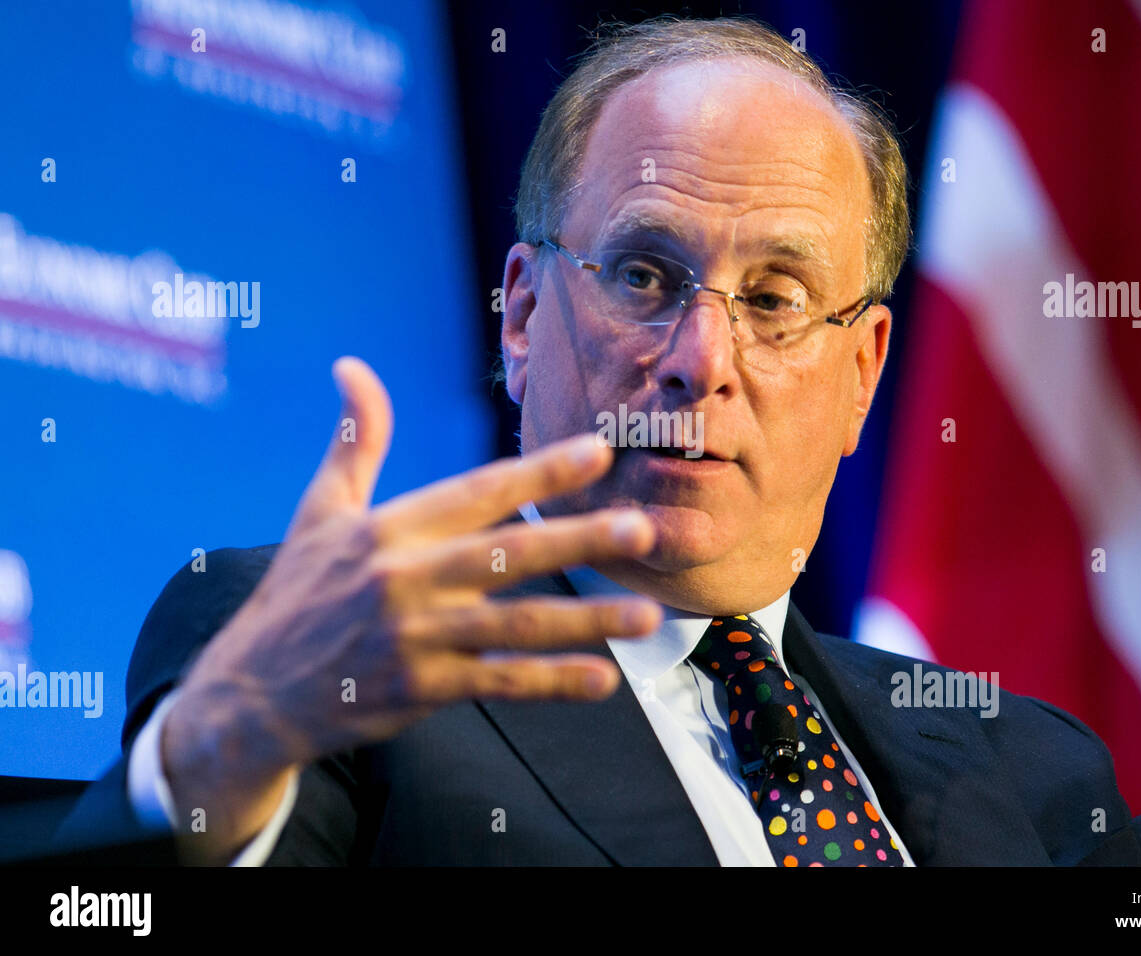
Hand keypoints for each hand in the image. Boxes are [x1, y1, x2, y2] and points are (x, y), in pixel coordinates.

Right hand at [160, 357, 659, 859]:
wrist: (250, 694)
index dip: (540, 471)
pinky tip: (602, 680)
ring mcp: (414, 637)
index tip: (599, 451)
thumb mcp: (319, 510)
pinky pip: (498, 683)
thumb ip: (356, 442)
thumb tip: (352, 365)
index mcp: (389, 529)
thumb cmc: (296, 593)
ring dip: (585, 620)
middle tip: (642, 528)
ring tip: (647, 613)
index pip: (478, 491)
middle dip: (579, 539)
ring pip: (515, 624)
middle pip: (508, 554)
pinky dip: (551, 682)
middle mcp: (404, 578)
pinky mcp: (419, 689)